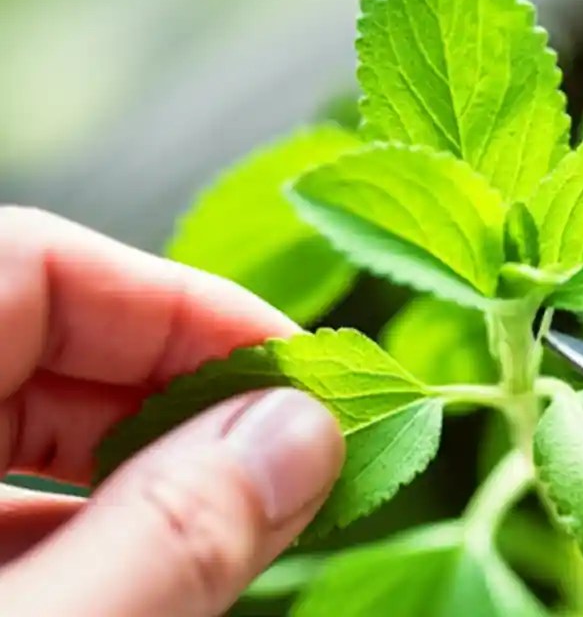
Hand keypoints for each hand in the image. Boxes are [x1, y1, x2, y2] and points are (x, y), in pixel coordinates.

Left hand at [0, 207, 342, 615]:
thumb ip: (165, 533)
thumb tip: (302, 433)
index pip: (29, 261)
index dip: (182, 302)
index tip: (302, 370)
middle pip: (38, 346)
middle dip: (183, 396)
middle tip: (298, 454)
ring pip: (21, 439)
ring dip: (152, 474)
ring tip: (255, 520)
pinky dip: (91, 535)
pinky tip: (168, 574)